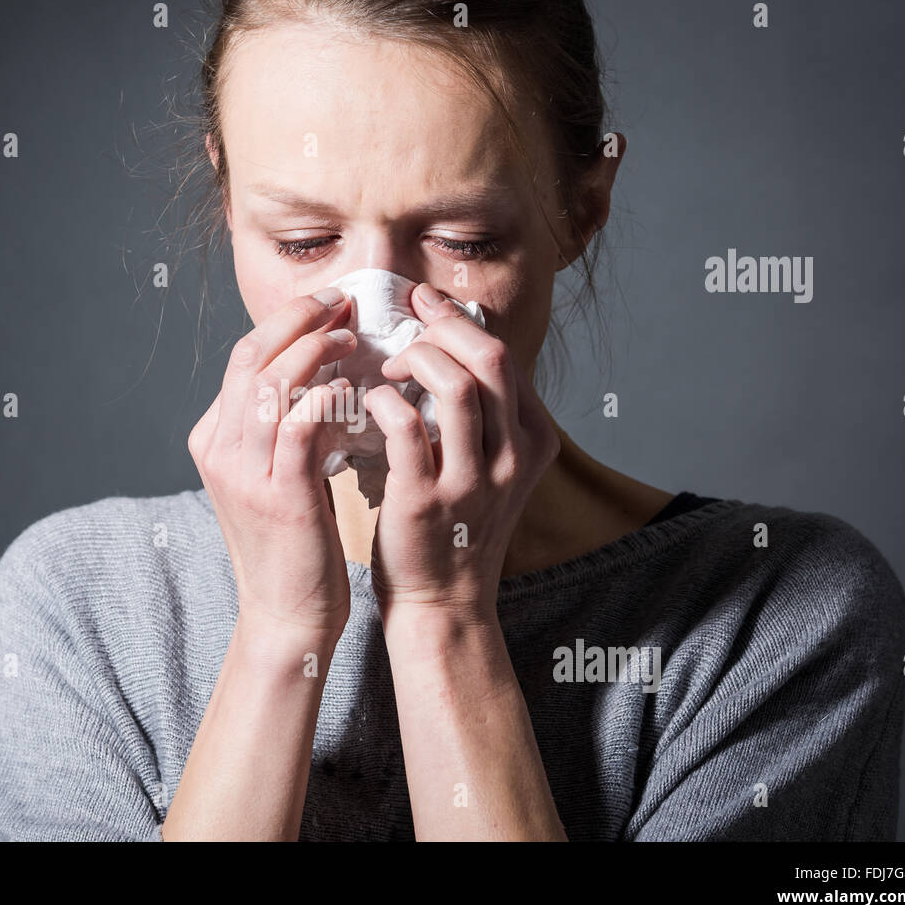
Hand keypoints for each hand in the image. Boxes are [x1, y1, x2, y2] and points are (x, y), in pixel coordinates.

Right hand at [189, 288, 358, 636]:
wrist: (287, 615)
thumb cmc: (295, 544)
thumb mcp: (277, 475)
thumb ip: (288, 428)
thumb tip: (324, 377)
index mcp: (215, 439)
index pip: (245, 360)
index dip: (288, 323)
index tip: (331, 307)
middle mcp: (220, 450)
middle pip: (251, 357)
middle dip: (298, 318)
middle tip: (343, 301)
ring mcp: (244, 472)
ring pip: (271, 383)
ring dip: (316, 349)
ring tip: (352, 337)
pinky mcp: (278, 495)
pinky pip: (298, 425)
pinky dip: (326, 396)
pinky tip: (353, 389)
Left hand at [364, 283, 560, 620]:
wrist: (443, 602)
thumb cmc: (455, 525)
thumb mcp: (491, 467)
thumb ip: (483, 414)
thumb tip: (447, 342)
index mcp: (533, 441)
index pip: (504, 356)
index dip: (459, 319)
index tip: (423, 302)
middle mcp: (512, 457)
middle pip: (490, 358)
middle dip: (442, 325)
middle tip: (405, 318)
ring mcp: (473, 481)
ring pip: (457, 386)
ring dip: (416, 359)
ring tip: (390, 365)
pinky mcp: (427, 501)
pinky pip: (408, 428)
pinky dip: (385, 402)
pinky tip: (372, 402)